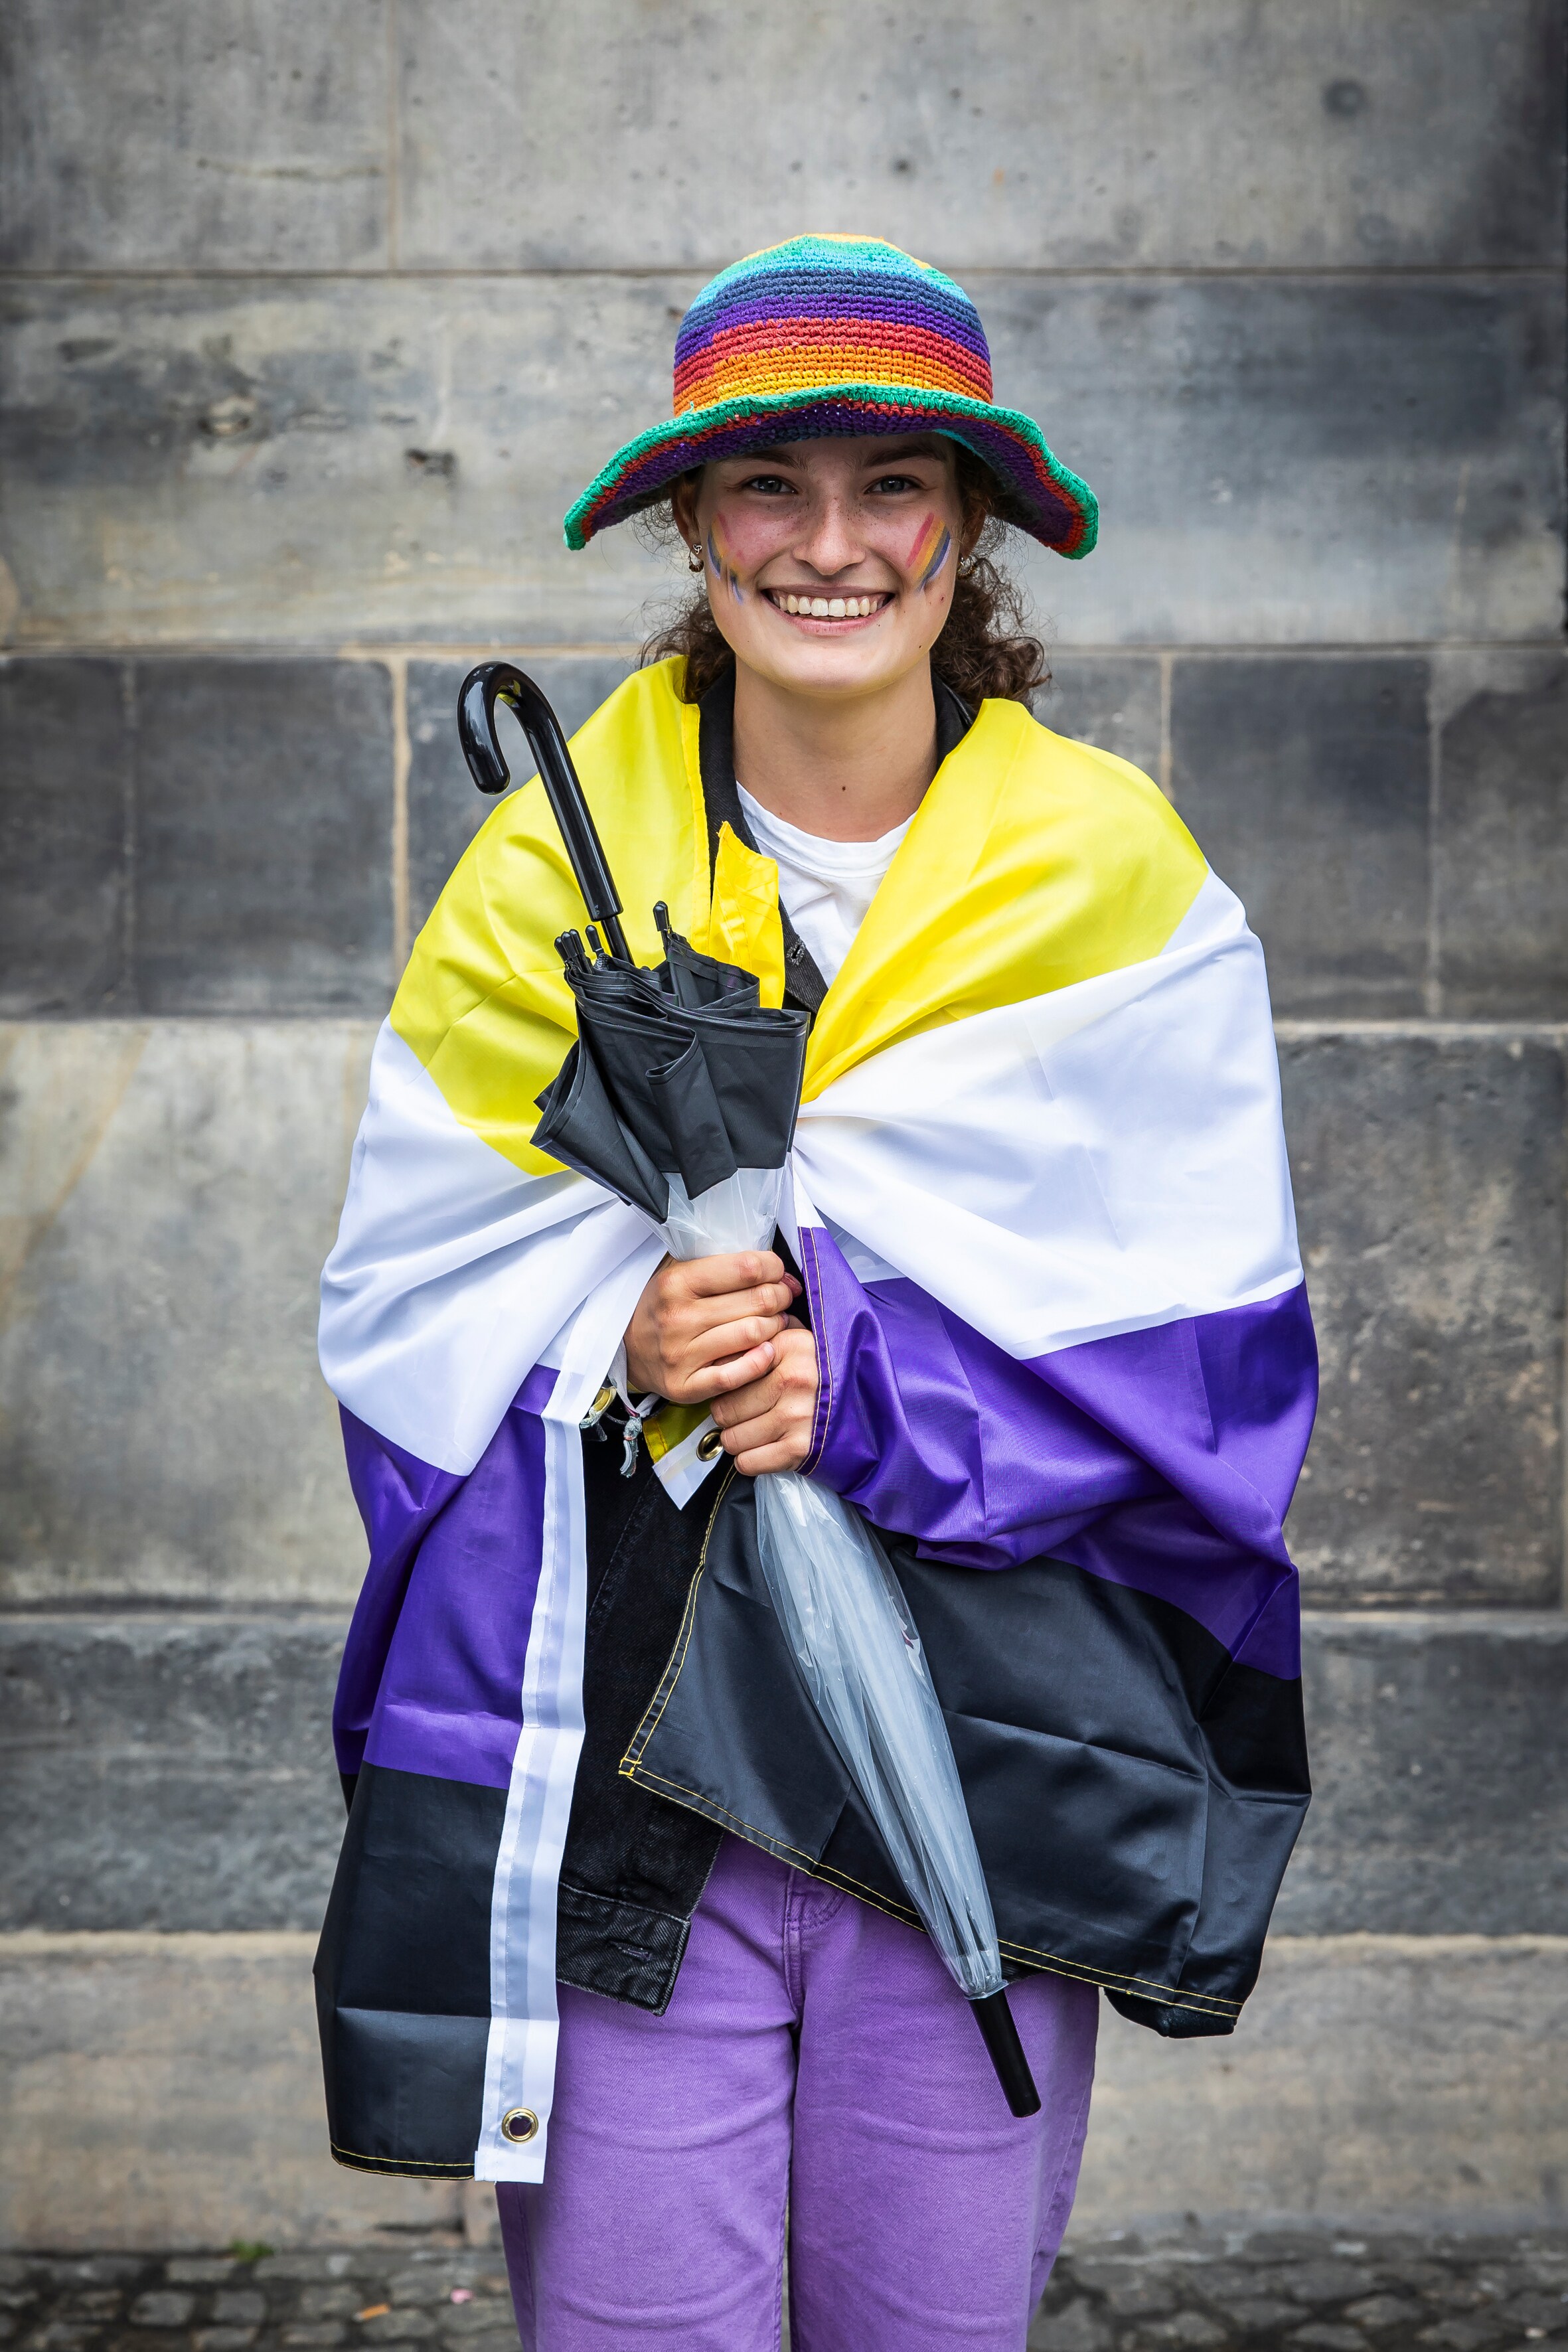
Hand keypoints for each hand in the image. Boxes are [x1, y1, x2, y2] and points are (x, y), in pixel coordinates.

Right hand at [624, 1250, 800, 1407]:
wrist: (625, 1348)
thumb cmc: (663, 1306)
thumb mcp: (680, 1272)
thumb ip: (724, 1266)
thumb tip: (780, 1272)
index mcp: (676, 1282)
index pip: (746, 1268)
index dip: (773, 1267)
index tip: (776, 1272)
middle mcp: (678, 1318)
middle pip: (757, 1301)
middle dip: (780, 1296)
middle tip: (781, 1297)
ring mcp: (680, 1355)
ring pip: (754, 1335)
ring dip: (776, 1326)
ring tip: (774, 1321)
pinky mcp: (685, 1386)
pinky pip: (736, 1375)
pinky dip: (760, 1362)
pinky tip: (767, 1351)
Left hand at [710, 1321, 818, 1474]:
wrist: (874, 1403)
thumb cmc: (828, 1370)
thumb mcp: (800, 1338)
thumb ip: (764, 1336)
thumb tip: (721, 1352)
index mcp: (788, 1346)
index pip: (728, 1371)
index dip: (725, 1384)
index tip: (735, 1390)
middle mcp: (792, 1379)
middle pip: (725, 1409)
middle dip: (727, 1416)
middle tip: (740, 1416)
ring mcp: (796, 1416)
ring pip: (733, 1438)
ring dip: (738, 1440)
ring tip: (751, 1433)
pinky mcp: (801, 1448)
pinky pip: (748, 1463)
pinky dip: (749, 1460)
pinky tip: (761, 1450)